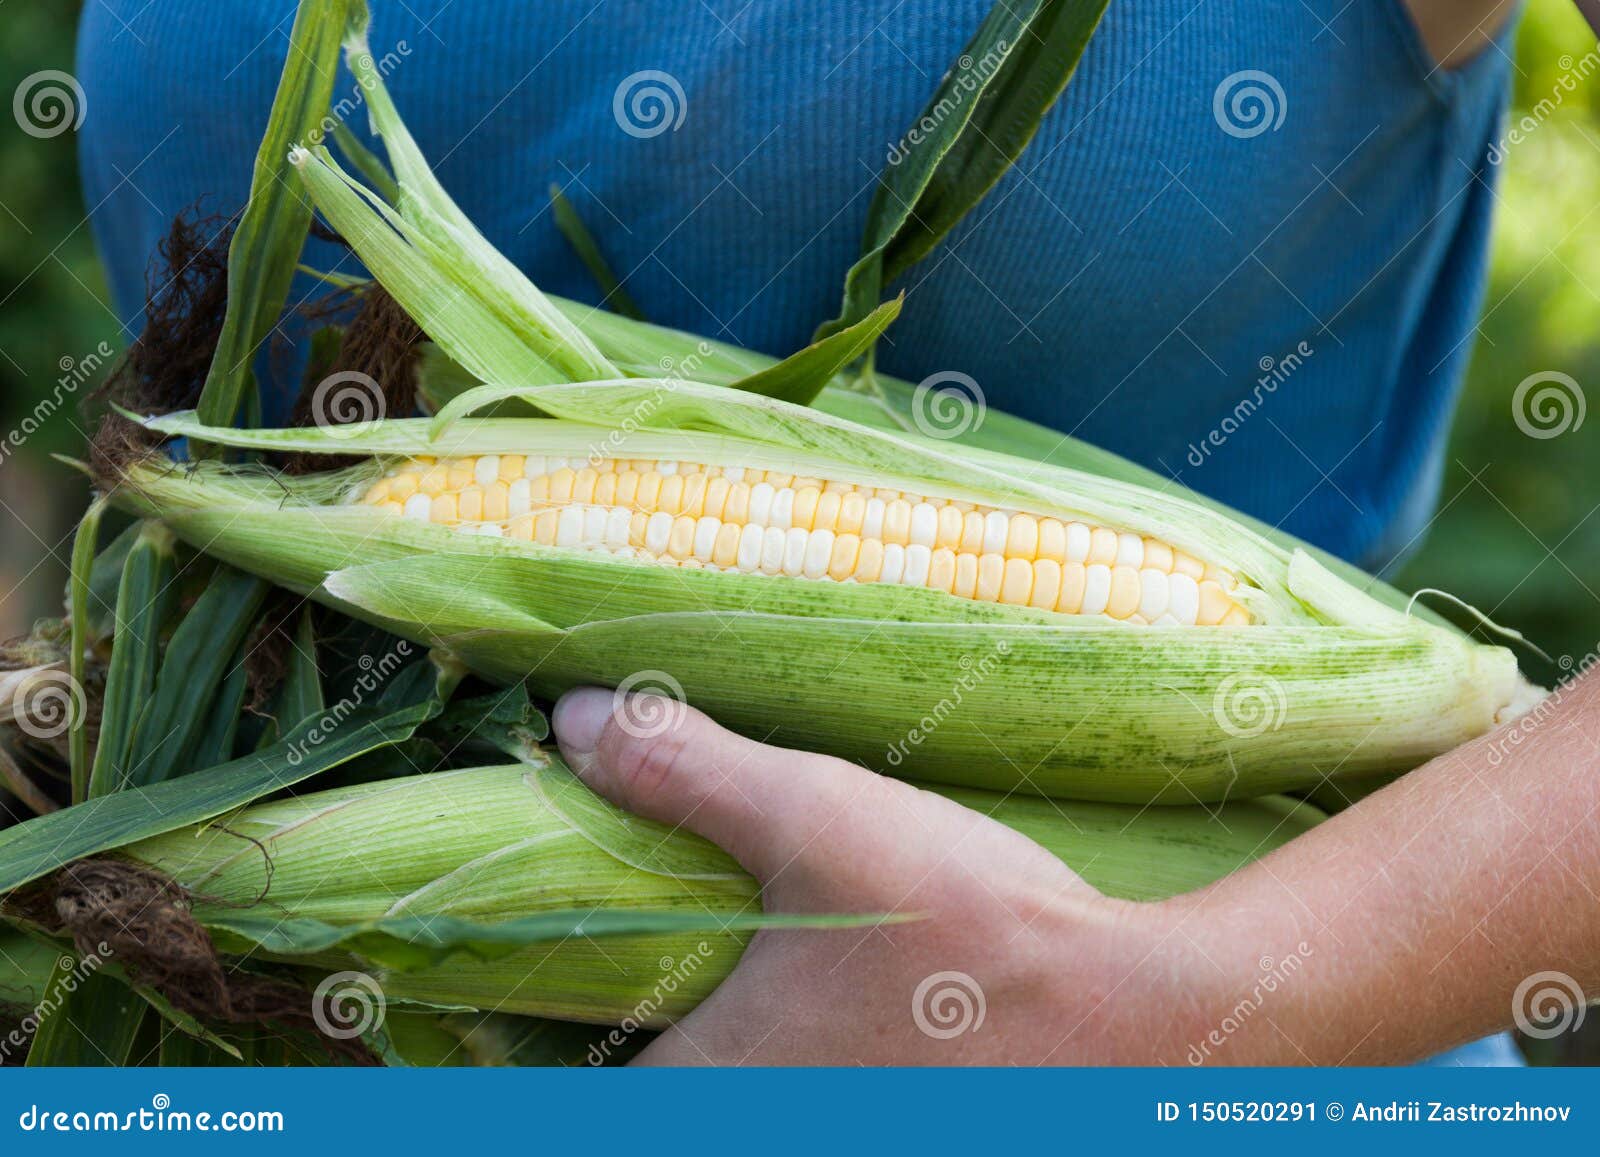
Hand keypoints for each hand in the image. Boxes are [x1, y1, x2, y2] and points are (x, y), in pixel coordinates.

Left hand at [552, 687, 1216, 1064]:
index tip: (531, 957)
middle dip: (620, 1018)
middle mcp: (748, 1129)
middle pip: (640, 1084)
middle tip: (617, 933)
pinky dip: (769, 1048)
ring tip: (708, 949)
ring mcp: (817, 1131)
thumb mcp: (820, 819)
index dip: (532, 1023)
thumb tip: (575, 720)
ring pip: (718, 1085)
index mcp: (704, 1085)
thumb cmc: (969, 930)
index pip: (562, 1090)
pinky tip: (809, 985)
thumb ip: (687, 769)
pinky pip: (784, 1086)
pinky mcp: (881, 1119)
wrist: (1136, 1020)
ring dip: (701, 1032)